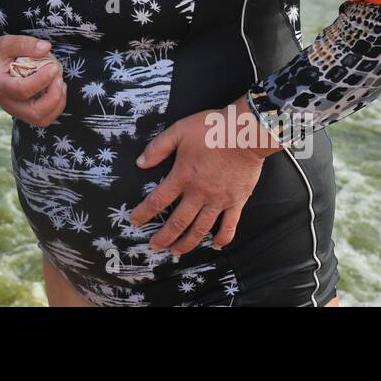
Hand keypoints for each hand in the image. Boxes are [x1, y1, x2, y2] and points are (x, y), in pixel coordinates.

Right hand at [0, 34, 65, 126]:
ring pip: (42, 120)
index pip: (22, 90)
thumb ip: (24, 44)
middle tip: (58, 76)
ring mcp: (16, 110)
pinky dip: (56, 106)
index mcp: (0, 86)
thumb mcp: (6, 43)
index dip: (41, 80)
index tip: (53, 67)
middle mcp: (7, 103)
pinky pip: (44, 117)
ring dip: (57, 103)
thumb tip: (46, 48)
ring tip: (59, 82)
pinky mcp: (25, 112)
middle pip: (34, 113)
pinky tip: (57, 88)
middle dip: (53, 97)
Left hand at [129, 103, 272, 255]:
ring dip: (187, 242)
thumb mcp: (179, 131)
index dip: (144, 213)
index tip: (134, 221)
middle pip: (178, 222)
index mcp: (182, 177)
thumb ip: (158, 147)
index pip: (158, 200)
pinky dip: (223, 237)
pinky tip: (217, 245)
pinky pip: (230, 225)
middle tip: (154, 246)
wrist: (246, 132)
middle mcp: (199, 194)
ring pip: (201, 229)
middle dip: (164, 236)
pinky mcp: (237, 201)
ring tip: (177, 252)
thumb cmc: (212, 128)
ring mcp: (219, 200)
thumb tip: (140, 163)